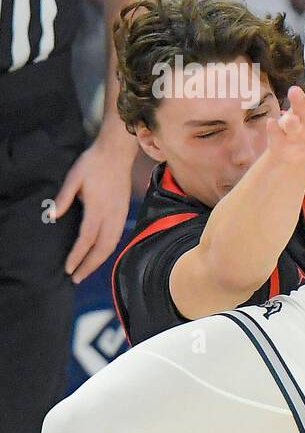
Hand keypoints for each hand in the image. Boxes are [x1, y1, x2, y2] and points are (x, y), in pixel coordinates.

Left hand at [54, 136, 134, 283]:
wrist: (117, 153)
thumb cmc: (93, 163)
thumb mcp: (73, 177)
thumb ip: (64, 198)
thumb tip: (53, 216)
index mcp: (98, 207)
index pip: (87, 238)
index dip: (77, 256)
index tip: (68, 268)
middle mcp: (112, 215)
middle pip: (103, 248)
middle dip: (89, 265)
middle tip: (76, 278)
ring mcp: (121, 214)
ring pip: (112, 245)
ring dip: (100, 261)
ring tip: (87, 270)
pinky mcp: (124, 212)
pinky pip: (117, 238)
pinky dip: (109, 251)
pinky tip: (101, 255)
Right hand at [267, 85, 304, 162]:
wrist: (302, 148)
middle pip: (302, 107)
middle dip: (300, 102)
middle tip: (296, 92)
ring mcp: (292, 125)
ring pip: (289, 121)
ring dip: (289, 119)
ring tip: (291, 119)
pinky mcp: (280, 137)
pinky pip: (275, 134)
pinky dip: (274, 130)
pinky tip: (272, 124)